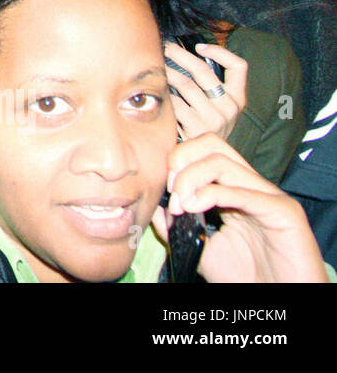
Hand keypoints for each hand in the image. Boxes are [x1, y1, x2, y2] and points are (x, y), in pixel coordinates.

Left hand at [154, 133, 327, 282]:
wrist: (281, 296)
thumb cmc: (246, 275)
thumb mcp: (200, 248)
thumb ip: (177, 226)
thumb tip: (156, 207)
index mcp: (231, 188)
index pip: (201, 150)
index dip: (176, 162)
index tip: (166, 191)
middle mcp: (250, 185)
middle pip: (211, 143)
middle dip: (182, 159)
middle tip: (173, 191)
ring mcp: (267, 194)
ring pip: (222, 160)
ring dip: (191, 179)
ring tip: (183, 206)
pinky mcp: (284, 210)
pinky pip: (243, 190)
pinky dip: (212, 194)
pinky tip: (195, 208)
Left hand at [164, 42, 246, 141]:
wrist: (202, 159)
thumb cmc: (203, 126)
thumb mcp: (216, 107)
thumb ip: (208, 85)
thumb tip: (182, 53)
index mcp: (238, 99)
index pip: (239, 67)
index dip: (220, 52)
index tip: (199, 46)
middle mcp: (229, 108)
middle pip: (203, 70)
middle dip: (179, 54)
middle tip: (165, 46)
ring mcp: (214, 118)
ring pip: (185, 84)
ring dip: (167, 71)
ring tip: (156, 66)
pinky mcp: (196, 128)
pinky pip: (175, 102)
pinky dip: (164, 92)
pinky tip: (156, 88)